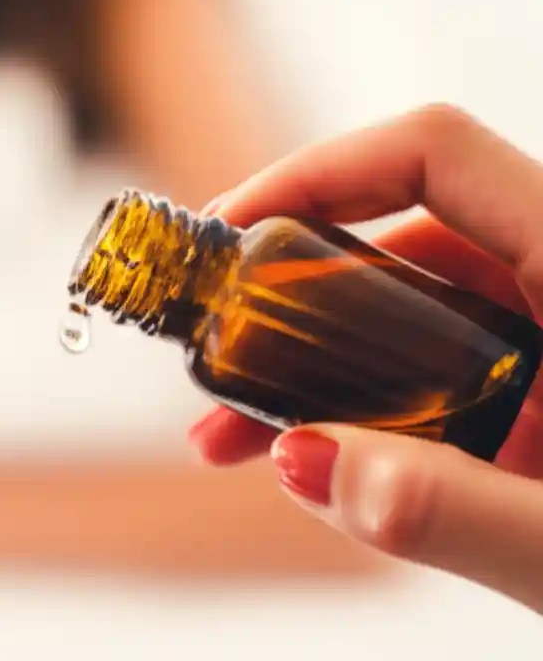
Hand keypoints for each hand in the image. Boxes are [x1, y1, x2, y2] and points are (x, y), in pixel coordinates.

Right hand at [189, 104, 542, 611]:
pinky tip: (323, 464)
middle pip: (402, 240)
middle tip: (212, 362)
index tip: (228, 230)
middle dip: (286, 302)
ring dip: (314, 369)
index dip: (319, 170)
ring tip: (237, 439)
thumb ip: (455, 512)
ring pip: (412, 318)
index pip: (435, 155)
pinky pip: (440, 379)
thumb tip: (304, 465)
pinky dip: (368, 413)